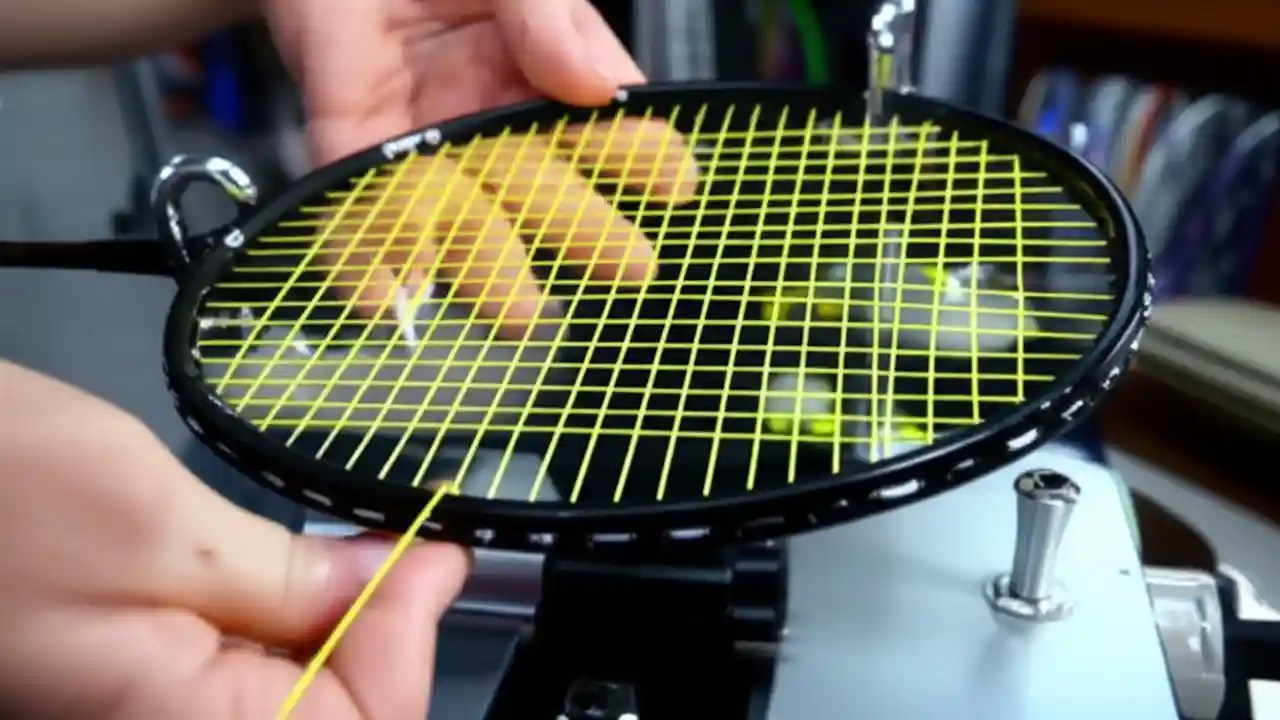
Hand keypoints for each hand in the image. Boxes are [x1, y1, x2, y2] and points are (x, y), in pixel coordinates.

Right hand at [0, 361, 469, 719]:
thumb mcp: (156, 528)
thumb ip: (286, 578)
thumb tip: (398, 582)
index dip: (410, 643)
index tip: (438, 555)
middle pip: (323, 713)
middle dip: (383, 634)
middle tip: (415, 548)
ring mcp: (134, 705)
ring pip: (280, 689)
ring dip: (339, 624)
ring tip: (370, 550)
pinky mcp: (120, 670)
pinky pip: (226, 664)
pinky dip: (280, 614)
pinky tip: (303, 566)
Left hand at [263, 0, 700, 338]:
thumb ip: (551, 17)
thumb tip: (596, 87)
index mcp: (553, 79)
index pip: (610, 133)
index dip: (645, 159)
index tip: (673, 183)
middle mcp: (498, 124)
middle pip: (548, 189)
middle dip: (586, 231)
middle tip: (628, 267)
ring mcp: (429, 141)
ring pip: (466, 217)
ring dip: (489, 269)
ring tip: (519, 313)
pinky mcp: (357, 144)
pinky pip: (364, 205)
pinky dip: (368, 256)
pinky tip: (386, 295)